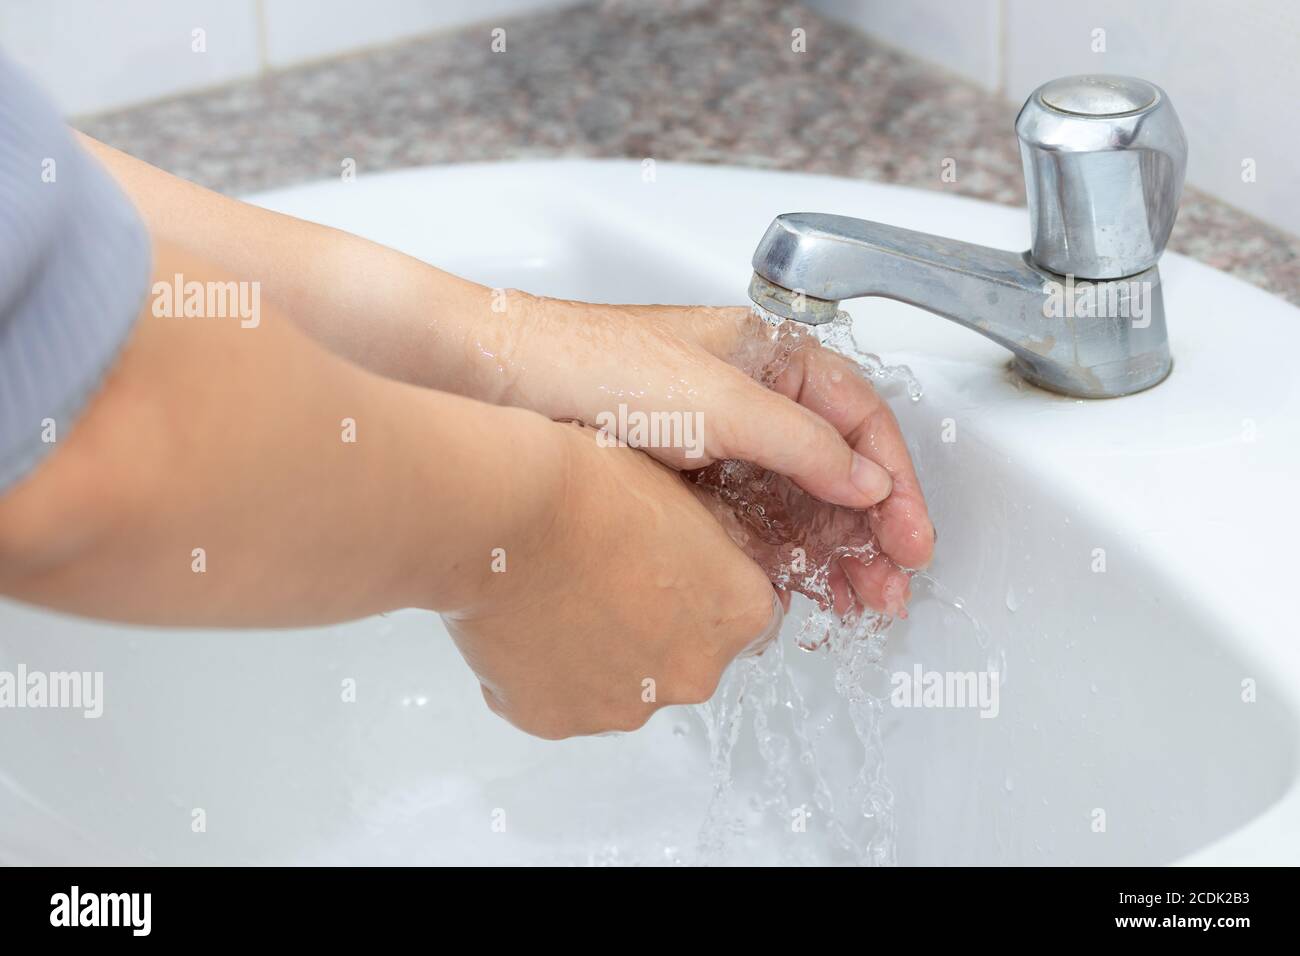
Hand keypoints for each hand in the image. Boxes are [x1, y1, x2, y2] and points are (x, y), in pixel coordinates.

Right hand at [441, 421, 781, 739]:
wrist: (503, 513)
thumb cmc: (590, 485)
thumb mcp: (683, 494)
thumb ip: (714, 543)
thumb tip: (714, 557)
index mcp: (739, 612)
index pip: (742, 613)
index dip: (702, 585)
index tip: (664, 562)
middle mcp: (694, 674)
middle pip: (683, 657)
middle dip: (653, 625)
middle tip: (604, 575)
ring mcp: (624, 707)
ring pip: (621, 684)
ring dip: (599, 651)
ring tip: (556, 595)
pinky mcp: (556, 720)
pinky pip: (559, 698)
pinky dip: (544, 670)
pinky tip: (524, 619)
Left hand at [470, 296, 933, 613]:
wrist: (504, 383)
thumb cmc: (597, 364)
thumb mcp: (717, 402)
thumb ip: (801, 444)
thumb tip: (869, 484)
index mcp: (772, 358)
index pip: (860, 420)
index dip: (895, 480)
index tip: (912, 537)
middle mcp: (754, 399)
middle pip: (836, 469)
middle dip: (871, 529)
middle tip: (890, 588)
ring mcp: (720, 442)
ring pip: (798, 501)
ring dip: (834, 551)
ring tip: (858, 603)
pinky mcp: (688, 482)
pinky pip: (754, 522)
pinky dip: (784, 556)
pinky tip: (801, 589)